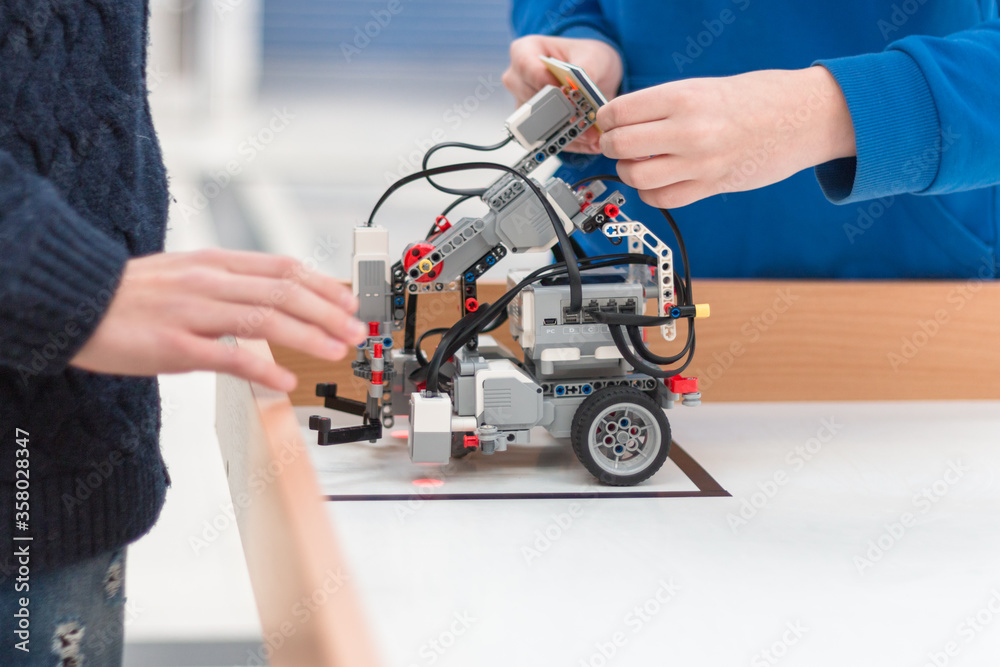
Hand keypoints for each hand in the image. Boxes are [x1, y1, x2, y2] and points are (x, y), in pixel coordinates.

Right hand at [71, 249, 366, 391]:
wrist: (75, 302)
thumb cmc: (131, 293)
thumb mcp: (187, 274)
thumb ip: (230, 283)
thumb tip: (272, 295)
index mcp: (216, 264)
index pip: (284, 268)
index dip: (324, 285)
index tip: (349, 301)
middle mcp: (211, 282)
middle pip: (285, 291)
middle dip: (328, 312)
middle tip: (356, 330)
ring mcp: (194, 312)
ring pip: (266, 318)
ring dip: (308, 335)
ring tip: (335, 350)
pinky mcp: (176, 345)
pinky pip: (228, 355)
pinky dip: (262, 367)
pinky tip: (285, 380)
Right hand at [503, 35, 622, 151]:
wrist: (595, 73)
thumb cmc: (586, 56)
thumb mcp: (592, 56)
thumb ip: (585, 70)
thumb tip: (577, 90)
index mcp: (525, 52)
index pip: (526, 67)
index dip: (543, 81)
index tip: (563, 91)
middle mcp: (518, 80)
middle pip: (530, 101)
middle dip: (557, 112)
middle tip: (581, 118)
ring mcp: (524, 105)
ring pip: (537, 124)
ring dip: (565, 131)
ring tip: (590, 132)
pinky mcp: (534, 126)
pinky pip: (549, 139)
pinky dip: (570, 141)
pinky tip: (588, 139)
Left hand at [597, 67, 855, 207]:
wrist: (803, 117)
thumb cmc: (758, 98)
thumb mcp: (704, 87)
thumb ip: (665, 105)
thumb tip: (624, 121)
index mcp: (683, 97)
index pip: (619, 112)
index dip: (606, 120)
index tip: (608, 123)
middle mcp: (688, 130)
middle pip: (620, 145)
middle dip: (610, 146)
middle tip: (615, 145)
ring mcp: (700, 162)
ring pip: (636, 177)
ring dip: (628, 172)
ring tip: (635, 164)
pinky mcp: (712, 186)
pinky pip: (663, 199)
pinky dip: (651, 193)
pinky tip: (657, 182)